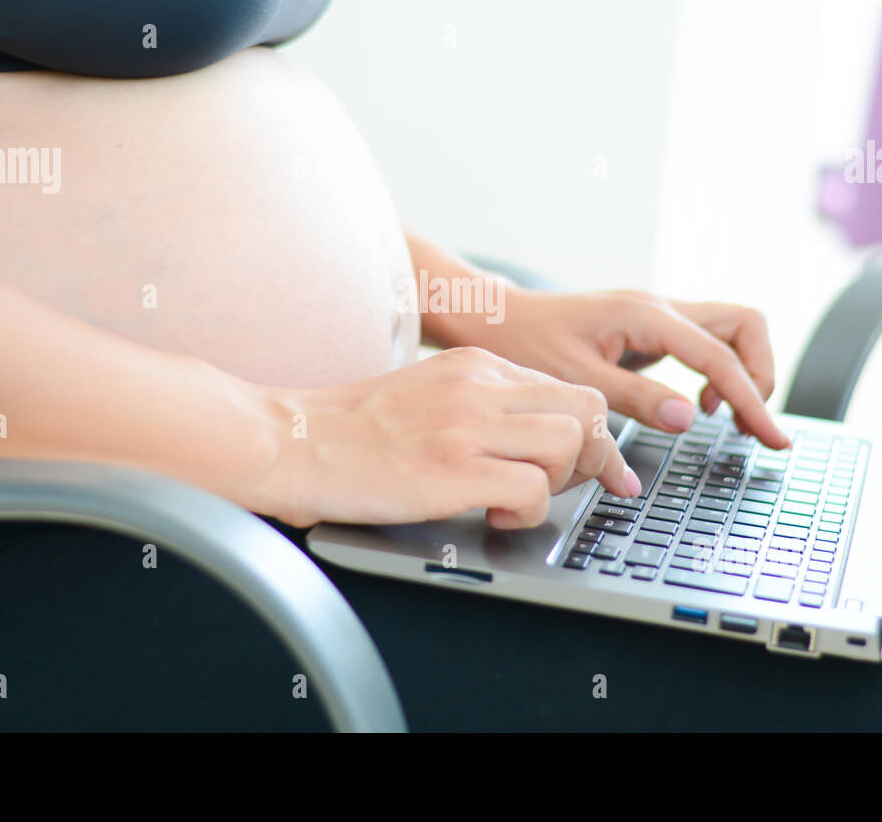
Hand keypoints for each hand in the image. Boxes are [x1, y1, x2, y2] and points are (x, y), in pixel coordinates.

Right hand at [265, 346, 638, 527]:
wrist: (294, 441)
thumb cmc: (353, 429)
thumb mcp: (429, 392)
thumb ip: (482, 402)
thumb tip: (535, 435)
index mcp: (477, 365)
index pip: (571, 389)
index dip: (587, 435)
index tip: (584, 467)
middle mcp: (480, 385)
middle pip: (586, 409)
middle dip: (587, 456)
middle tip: (556, 484)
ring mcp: (467, 425)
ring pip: (568, 443)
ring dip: (556, 483)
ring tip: (515, 499)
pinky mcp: (452, 469)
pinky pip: (533, 491)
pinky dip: (526, 513)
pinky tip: (491, 516)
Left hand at [449, 288, 789, 448]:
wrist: (498, 320)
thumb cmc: (527, 345)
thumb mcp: (577, 379)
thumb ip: (635, 398)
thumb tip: (690, 419)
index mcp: (646, 316)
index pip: (721, 358)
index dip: (754, 400)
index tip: (773, 439)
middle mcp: (660, 307)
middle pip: (745, 325)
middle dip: (760, 374)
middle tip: (750, 426)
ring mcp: (658, 314)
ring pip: (731, 329)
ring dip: (743, 372)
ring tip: (728, 419)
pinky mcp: (652, 327)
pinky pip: (706, 341)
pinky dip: (718, 371)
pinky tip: (696, 404)